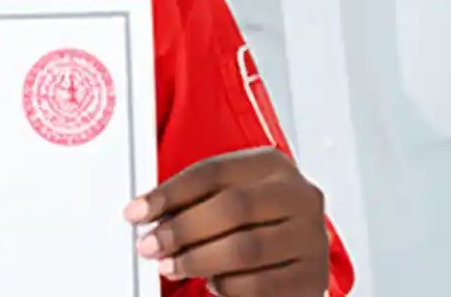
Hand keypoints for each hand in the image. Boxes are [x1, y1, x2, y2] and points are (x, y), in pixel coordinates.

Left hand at [124, 147, 328, 295]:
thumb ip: (194, 198)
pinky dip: (227, 287)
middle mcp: (299, 197)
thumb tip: (145, 213)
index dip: (170, 193)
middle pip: (232, 208)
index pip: (213, 172)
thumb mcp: (227, 193)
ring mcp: (311, 238)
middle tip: (150, 244)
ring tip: (171, 265)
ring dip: (197, 261)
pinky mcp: (313, 277)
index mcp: (272, 165)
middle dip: (182, 229)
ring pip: (245, 249)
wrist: (297, 248)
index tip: (137, 212)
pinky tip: (211, 282)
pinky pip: (261, 286)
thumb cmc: (253, 218)